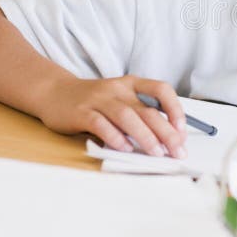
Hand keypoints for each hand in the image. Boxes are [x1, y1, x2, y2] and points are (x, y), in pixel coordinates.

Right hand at [39, 75, 186, 157]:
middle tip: (177, 150)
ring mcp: (99, 99)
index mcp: (132, 84)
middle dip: (166, 132)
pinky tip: (125, 148)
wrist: (54, 92)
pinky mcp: (81, 112)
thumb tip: (168, 137)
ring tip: (156, 153)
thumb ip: (140, 113)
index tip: (182, 130)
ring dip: (145, 136)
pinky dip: (115, 137)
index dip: (175, 109)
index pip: (161, 90)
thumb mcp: (121, 99)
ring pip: (127, 116)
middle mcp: (118, 89)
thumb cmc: (94, 100)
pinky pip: (101, 124)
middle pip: (147, 110)